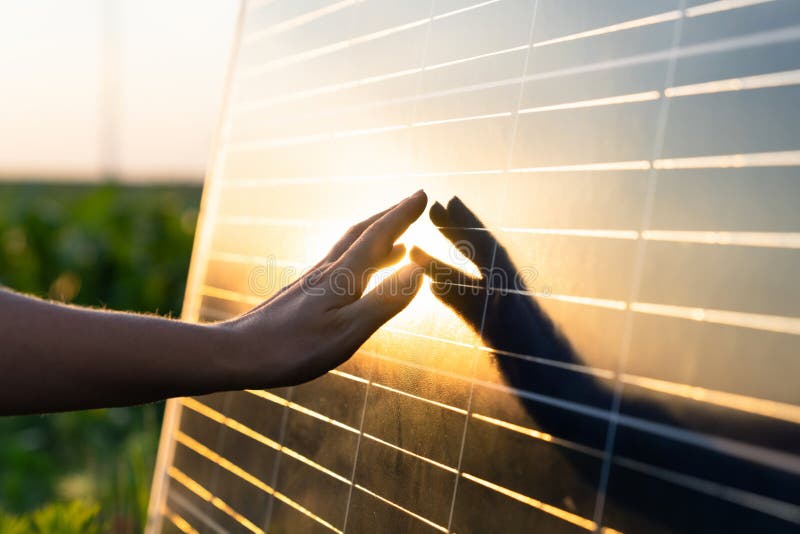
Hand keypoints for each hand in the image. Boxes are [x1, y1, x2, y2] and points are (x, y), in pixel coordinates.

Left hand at [219, 190, 426, 387]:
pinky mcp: (301, 295)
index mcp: (342, 277)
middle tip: (413, 204)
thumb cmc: (293, 348)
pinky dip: (359, 261)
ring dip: (375, 239)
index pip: (378, 236)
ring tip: (398, 242)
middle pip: (362, 234)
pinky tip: (358, 277)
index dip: (402, 216)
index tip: (423, 195)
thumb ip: (385, 299)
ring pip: (349, 249)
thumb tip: (418, 269)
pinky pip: (339, 266)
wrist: (238, 353)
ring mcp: (312, 282)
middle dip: (390, 218)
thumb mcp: (348, 330)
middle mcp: (327, 271)